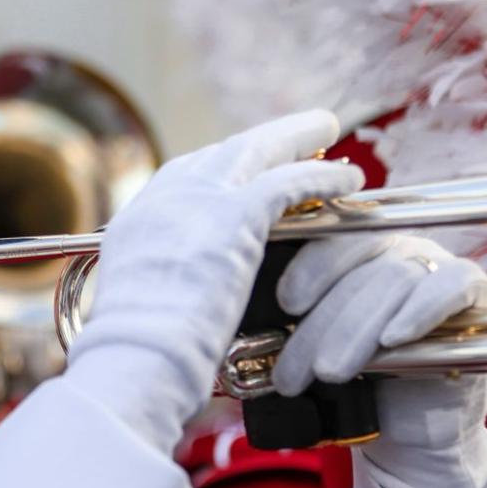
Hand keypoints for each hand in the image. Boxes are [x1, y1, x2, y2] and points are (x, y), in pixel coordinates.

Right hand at [62, 110, 363, 454]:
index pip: (186, 176)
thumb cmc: (138, 358)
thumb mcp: (138, 309)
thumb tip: (181, 304)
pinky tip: (349, 177)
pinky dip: (323, 176)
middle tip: (298, 132)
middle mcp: (166, 197)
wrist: (137, 356)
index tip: (248, 167)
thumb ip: (163, 290)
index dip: (223, 167)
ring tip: (326, 129)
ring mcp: (199, 200)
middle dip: (264, 139)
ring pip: (258, 150)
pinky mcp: (236, 215)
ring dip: (296, 138)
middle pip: (223, 152)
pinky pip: (290, 182)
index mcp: (139, 220)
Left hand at [269, 234, 486, 393]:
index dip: (310, 266)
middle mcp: (397, 247)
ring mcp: (436, 264)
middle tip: (294, 370)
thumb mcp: (318, 344)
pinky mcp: (474, 294)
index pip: (333, 235)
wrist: (405, 430)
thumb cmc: (354, 380)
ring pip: (395, 280)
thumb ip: (297, 321)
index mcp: (356, 248)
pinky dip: (420, 312)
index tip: (286, 303)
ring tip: (329, 373)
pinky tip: (393, 340)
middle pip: (360, 265)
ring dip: (357, 329)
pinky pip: (450, 287)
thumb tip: (252, 319)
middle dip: (323, 321)